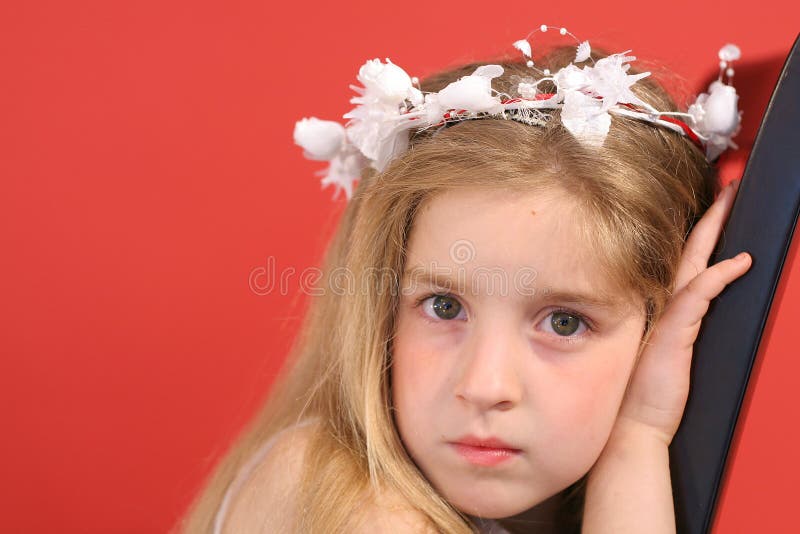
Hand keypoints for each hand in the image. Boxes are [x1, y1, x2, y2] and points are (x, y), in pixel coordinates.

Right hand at [615, 178, 751, 445]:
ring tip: (731, 202)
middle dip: (711, 217)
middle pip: (689, 251)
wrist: (631, 423)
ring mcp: (666, 316)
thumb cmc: (644, 394)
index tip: (715, 208)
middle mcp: (661, 305)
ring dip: (715, 231)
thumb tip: (691, 308)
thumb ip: (678, 326)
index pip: (683, 262)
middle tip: (728, 187)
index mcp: (659, 308)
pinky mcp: (674, 331)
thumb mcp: (664, 354)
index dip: (700, 233)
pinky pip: (700, 294)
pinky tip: (739, 262)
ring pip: (694, 262)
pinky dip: (721, 275)